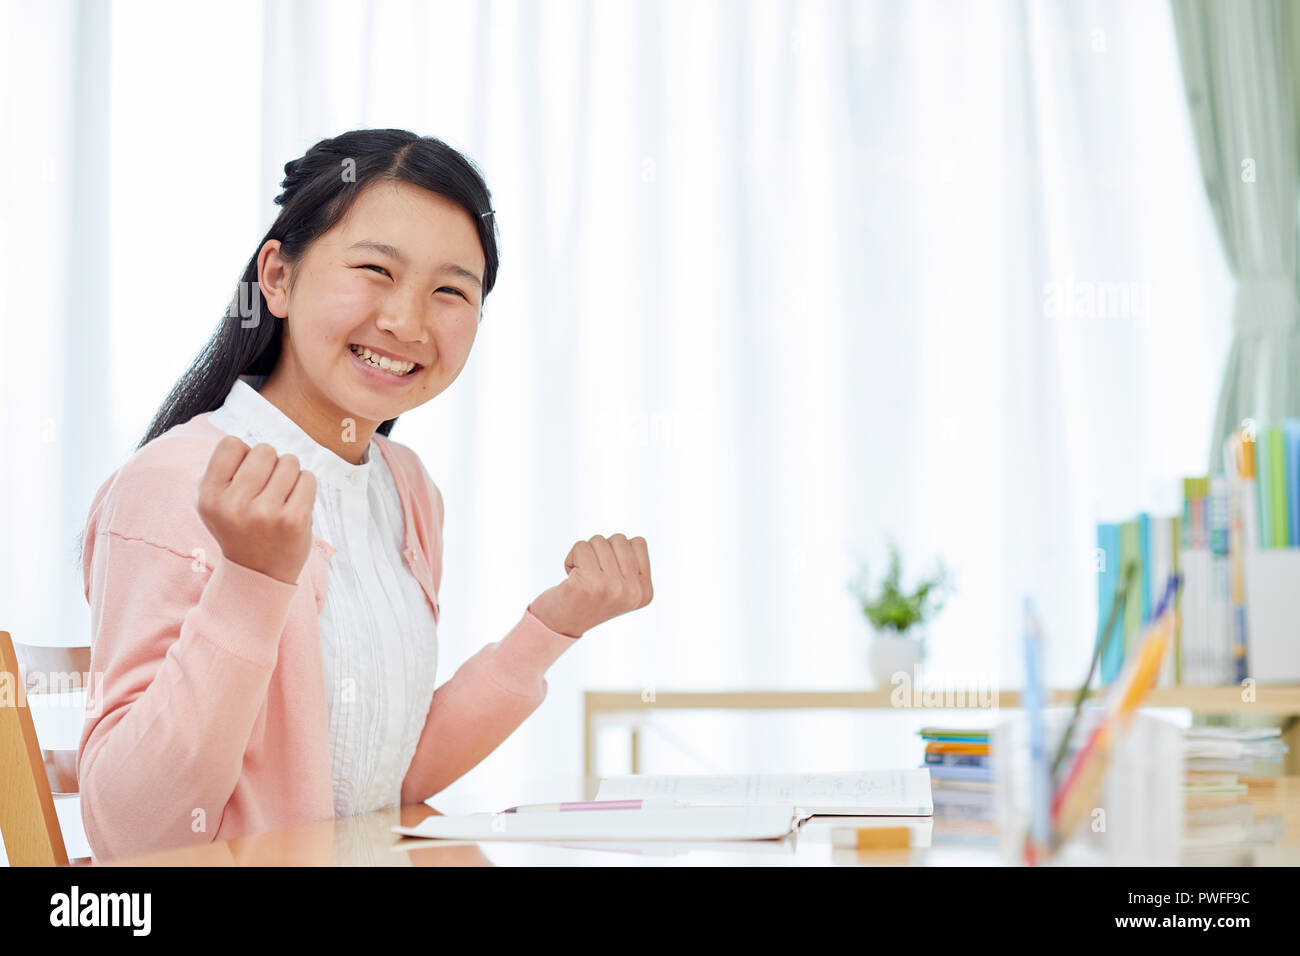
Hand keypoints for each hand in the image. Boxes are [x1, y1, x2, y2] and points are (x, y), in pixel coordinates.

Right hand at [196, 436, 316, 584]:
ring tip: (280, 497)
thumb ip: (224, 469)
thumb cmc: (240, 528)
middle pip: (264, 450)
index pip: (231, 444)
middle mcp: (234, 505)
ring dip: (289, 474)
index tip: (246, 477)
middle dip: (270, 463)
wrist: (258, 574)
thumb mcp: (215, 502)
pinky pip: (307, 478)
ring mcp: (265, 513)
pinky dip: (305, 485)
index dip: (244, 455)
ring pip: (289, 461)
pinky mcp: (293, 520)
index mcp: (209, 496)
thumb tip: (247, 444)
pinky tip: (294, 504)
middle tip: (267, 488)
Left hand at [528, 534, 652, 638]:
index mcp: (645, 592)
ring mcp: (612, 588)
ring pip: (598, 540)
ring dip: (584, 555)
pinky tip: (571, 579)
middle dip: (600, 551)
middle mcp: (632, 592)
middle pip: (619, 539)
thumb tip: (637, 541)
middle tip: (592, 576)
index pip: (638, 543)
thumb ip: (632, 564)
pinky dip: (570, 559)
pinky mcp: (588, 583)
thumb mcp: (622, 586)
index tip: (608, 574)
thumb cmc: (589, 598)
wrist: (559, 625)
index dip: (618, 551)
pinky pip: (580, 547)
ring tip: (581, 577)